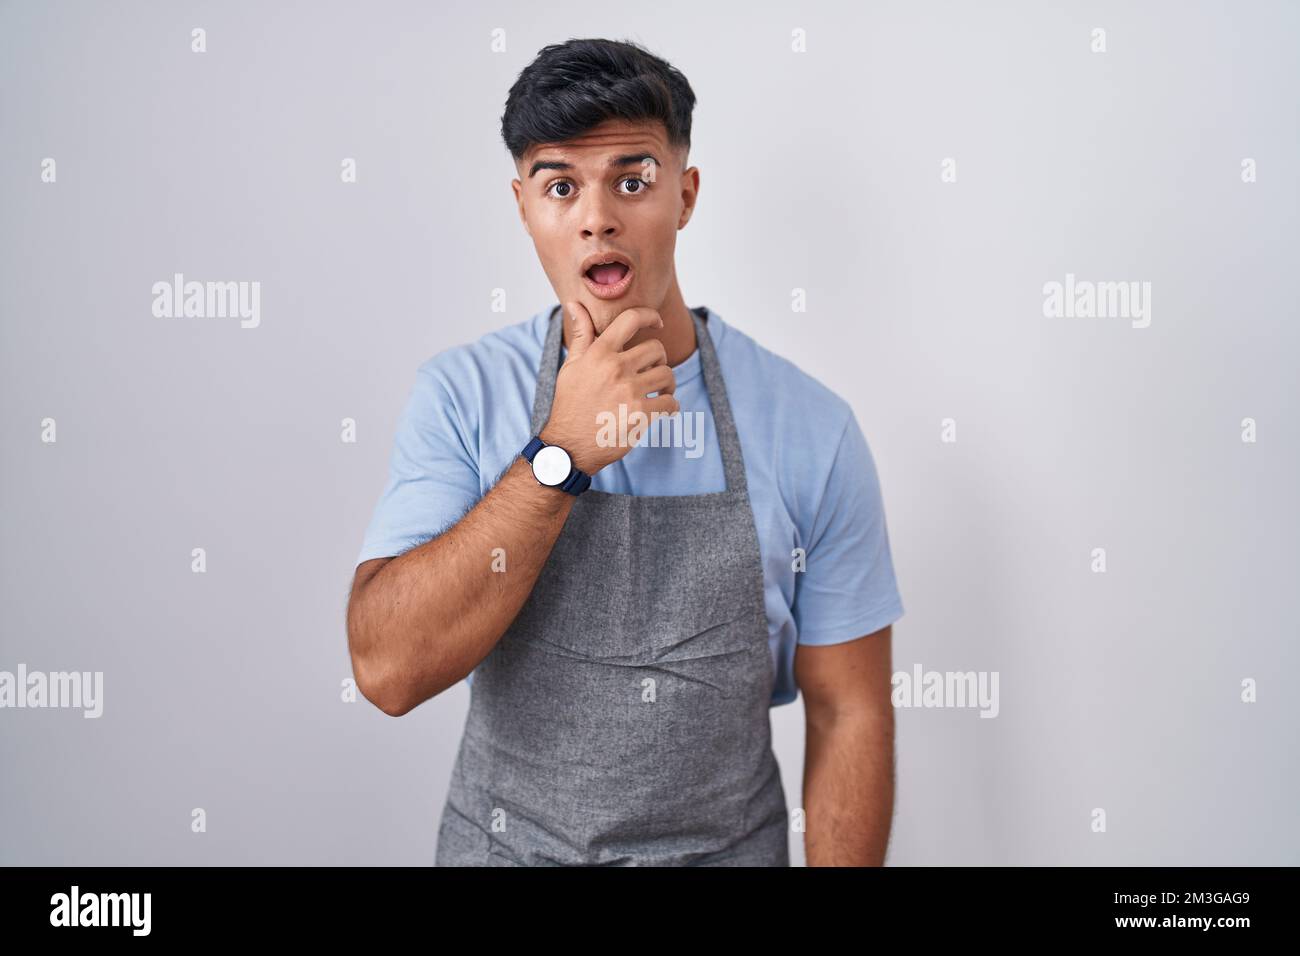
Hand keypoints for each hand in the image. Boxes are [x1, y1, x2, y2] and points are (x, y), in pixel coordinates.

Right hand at [539, 301, 680, 474]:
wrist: (569, 444)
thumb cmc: (570, 403)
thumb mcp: (572, 365)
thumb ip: (581, 334)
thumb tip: (574, 304)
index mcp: (600, 353)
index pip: (631, 320)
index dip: (650, 316)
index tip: (658, 323)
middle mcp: (615, 368)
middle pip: (657, 350)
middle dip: (659, 361)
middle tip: (652, 373)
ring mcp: (629, 392)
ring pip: (667, 376)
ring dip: (667, 385)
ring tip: (658, 393)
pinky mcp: (641, 415)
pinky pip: (670, 403)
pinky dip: (671, 406)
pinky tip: (662, 410)